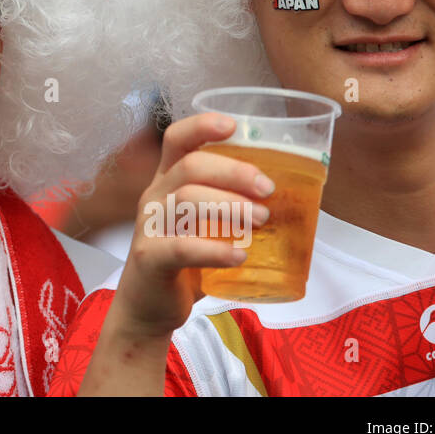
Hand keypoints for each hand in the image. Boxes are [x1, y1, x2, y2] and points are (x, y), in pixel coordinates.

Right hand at [111, 111, 273, 337]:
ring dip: (230, 206)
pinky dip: (215, 250)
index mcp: (166, 182)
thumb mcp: (202, 226)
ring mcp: (148, 227)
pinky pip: (181, 247)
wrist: (146, 308)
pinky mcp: (149, 259)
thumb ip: (229, 209)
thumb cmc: (183, 262)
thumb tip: (289, 200)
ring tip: (260, 220)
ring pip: (187, 200)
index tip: (234, 126)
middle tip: (268, 190)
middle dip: (234, 172)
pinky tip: (239, 255)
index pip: (176, 139)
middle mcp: (154, 197)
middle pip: (189, 166)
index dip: (202, 126)